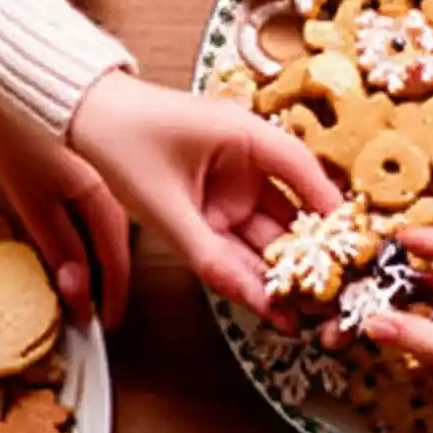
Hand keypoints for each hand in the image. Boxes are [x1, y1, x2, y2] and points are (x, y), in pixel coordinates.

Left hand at [0, 95, 131, 328]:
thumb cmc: (17, 128)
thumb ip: (59, 247)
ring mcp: (110, 173)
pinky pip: (110, 207)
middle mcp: (118, 187)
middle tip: (101, 313)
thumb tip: (76, 293)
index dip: (113, 298)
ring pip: (117, 227)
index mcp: (106, 198)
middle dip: (113, 282)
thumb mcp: (32, 197)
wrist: (14, 71)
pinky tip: (90, 242)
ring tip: (94, 285)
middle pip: (121, 245)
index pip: (117, 261)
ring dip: (107, 259)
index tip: (104, 325)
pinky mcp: (98, 160)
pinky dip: (102, 233)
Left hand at [69, 71, 341, 325]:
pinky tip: (269, 302)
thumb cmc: (124, 138)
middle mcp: (246, 164)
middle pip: (289, 212)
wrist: (84, 121)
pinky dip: (251, 272)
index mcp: (245, 136)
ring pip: (265, 234)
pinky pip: (238, 244)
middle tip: (326, 292)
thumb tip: (250, 292)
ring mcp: (231, 189)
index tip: (348, 240)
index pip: (301, 169)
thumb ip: (208, 252)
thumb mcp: (166, 200)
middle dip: (306, 255)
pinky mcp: (213, 210)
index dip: (326, 205)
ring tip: (300, 311)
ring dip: (279, 271)